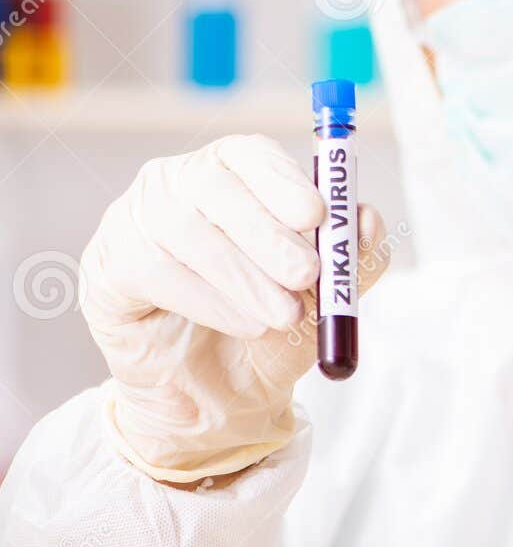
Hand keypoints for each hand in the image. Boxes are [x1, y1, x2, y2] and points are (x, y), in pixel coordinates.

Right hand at [81, 135, 389, 482]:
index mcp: (233, 173)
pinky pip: (153, 270)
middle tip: (308, 275)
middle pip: (215, 185)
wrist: (219, 394)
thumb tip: (368, 220)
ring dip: (244, 277)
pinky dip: (207, 300)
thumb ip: (350, 257)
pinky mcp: (109, 265)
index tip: (317, 214)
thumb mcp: (325, 295)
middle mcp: (178, 183)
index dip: (283, 180)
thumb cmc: (274, 324)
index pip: (249, 153)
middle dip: (268, 233)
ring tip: (284, 316)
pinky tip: (242, 324)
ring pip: (186, 231)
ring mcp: (136, 218)